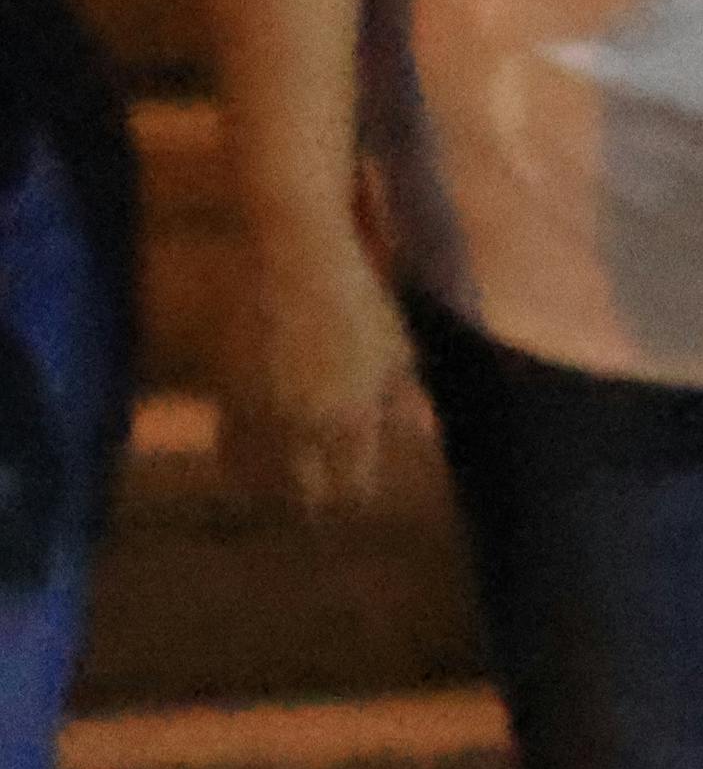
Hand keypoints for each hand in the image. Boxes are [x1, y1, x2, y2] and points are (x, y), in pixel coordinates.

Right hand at [226, 215, 440, 513]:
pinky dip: (240, 461)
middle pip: (302, 494)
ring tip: (282, 497)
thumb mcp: (397, 349)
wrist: (291, 258)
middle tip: (317, 510)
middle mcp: (304, 423)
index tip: (353, 498)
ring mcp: (261, 410)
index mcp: (354, 416)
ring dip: (271, 491)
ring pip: (257, 478)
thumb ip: (398, 398)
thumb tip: (409, 434)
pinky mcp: (226, 391)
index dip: (353, 497)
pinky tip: (250, 465)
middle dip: (312, 506)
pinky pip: (230, 446)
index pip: (351, 486)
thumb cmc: (359, 298)